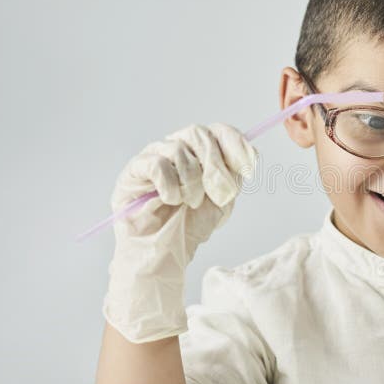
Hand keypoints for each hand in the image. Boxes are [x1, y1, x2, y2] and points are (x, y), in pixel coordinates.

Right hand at [103, 123, 257, 342]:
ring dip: (191, 180)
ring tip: (191, 202)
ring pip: (178, 149)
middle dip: (214, 165)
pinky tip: (170, 200)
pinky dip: (169, 185)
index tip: (249, 166)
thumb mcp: (222, 199)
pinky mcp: (134, 170)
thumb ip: (234, 175)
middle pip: (199, 134)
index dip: (236, 143)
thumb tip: (249, 153)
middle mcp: (177, 147)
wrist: (165, 252)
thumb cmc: (190, 225)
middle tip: (218, 192)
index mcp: (200, 152)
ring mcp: (154, 156)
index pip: (218, 131)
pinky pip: (157, 164)